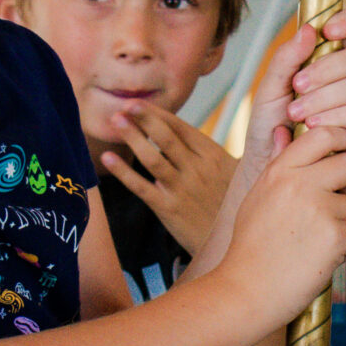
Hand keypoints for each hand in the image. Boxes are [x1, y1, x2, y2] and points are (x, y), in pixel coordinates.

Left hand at [100, 104, 236, 254]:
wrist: (232, 243)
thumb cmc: (232, 206)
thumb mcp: (237, 175)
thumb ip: (217, 155)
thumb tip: (211, 135)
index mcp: (213, 156)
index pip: (181, 127)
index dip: (157, 113)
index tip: (138, 103)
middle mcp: (197, 169)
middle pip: (165, 137)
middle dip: (144, 118)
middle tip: (124, 104)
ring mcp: (182, 188)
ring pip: (152, 157)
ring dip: (132, 137)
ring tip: (115, 121)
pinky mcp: (169, 208)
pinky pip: (141, 187)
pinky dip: (123, 172)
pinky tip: (108, 158)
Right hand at [218, 124, 345, 335]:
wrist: (244, 292)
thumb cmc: (250, 248)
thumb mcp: (257, 196)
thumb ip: (279, 165)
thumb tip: (284, 130)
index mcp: (279, 171)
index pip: (323, 134)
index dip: (340, 143)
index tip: (339, 159)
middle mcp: (299, 184)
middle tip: (333, 209)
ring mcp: (318, 208)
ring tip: (318, 243)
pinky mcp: (334, 235)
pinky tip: (322, 259)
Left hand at [243, 11, 345, 177]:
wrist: (268, 163)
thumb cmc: (270, 123)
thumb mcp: (270, 87)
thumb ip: (287, 58)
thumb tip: (308, 29)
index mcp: (330, 59)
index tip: (328, 30)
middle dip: (325, 70)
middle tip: (297, 86)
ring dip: (323, 99)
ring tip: (296, 115)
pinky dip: (334, 118)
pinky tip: (312, 128)